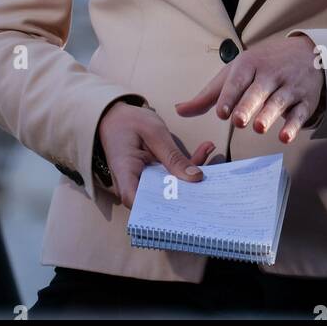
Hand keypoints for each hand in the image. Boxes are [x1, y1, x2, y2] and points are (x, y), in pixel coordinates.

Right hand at [98, 100, 215, 207]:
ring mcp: (142, 182)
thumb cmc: (128, 122)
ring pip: (168, 189)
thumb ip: (173, 157)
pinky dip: (186, 168)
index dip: (162, 209)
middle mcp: (132, 184)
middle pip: (160, 200)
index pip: (139, 202)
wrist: (115, 116)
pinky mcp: (152, 178)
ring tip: (209, 154)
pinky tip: (204, 149)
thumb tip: (196, 178)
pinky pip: (170, 179)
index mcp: (125, 173)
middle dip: (186, 194)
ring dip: (190, 176)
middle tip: (210, 181)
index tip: (187, 204)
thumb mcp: (154, 133)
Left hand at [174, 35, 322, 142]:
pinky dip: (293, 125)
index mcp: (249, 65)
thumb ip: (208, 95)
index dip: (229, 96)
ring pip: (279, 101)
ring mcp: (289, 86)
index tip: (221, 113)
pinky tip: (285, 137)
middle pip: (258, 90)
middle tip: (238, 121)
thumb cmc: (262, 66)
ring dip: (269, 115)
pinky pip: (299, 113)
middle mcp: (270, 74)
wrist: (306, 54)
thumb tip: (179, 110)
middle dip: (248, 105)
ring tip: (259, 128)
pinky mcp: (305, 100)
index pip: (237, 80)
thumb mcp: (235, 73)